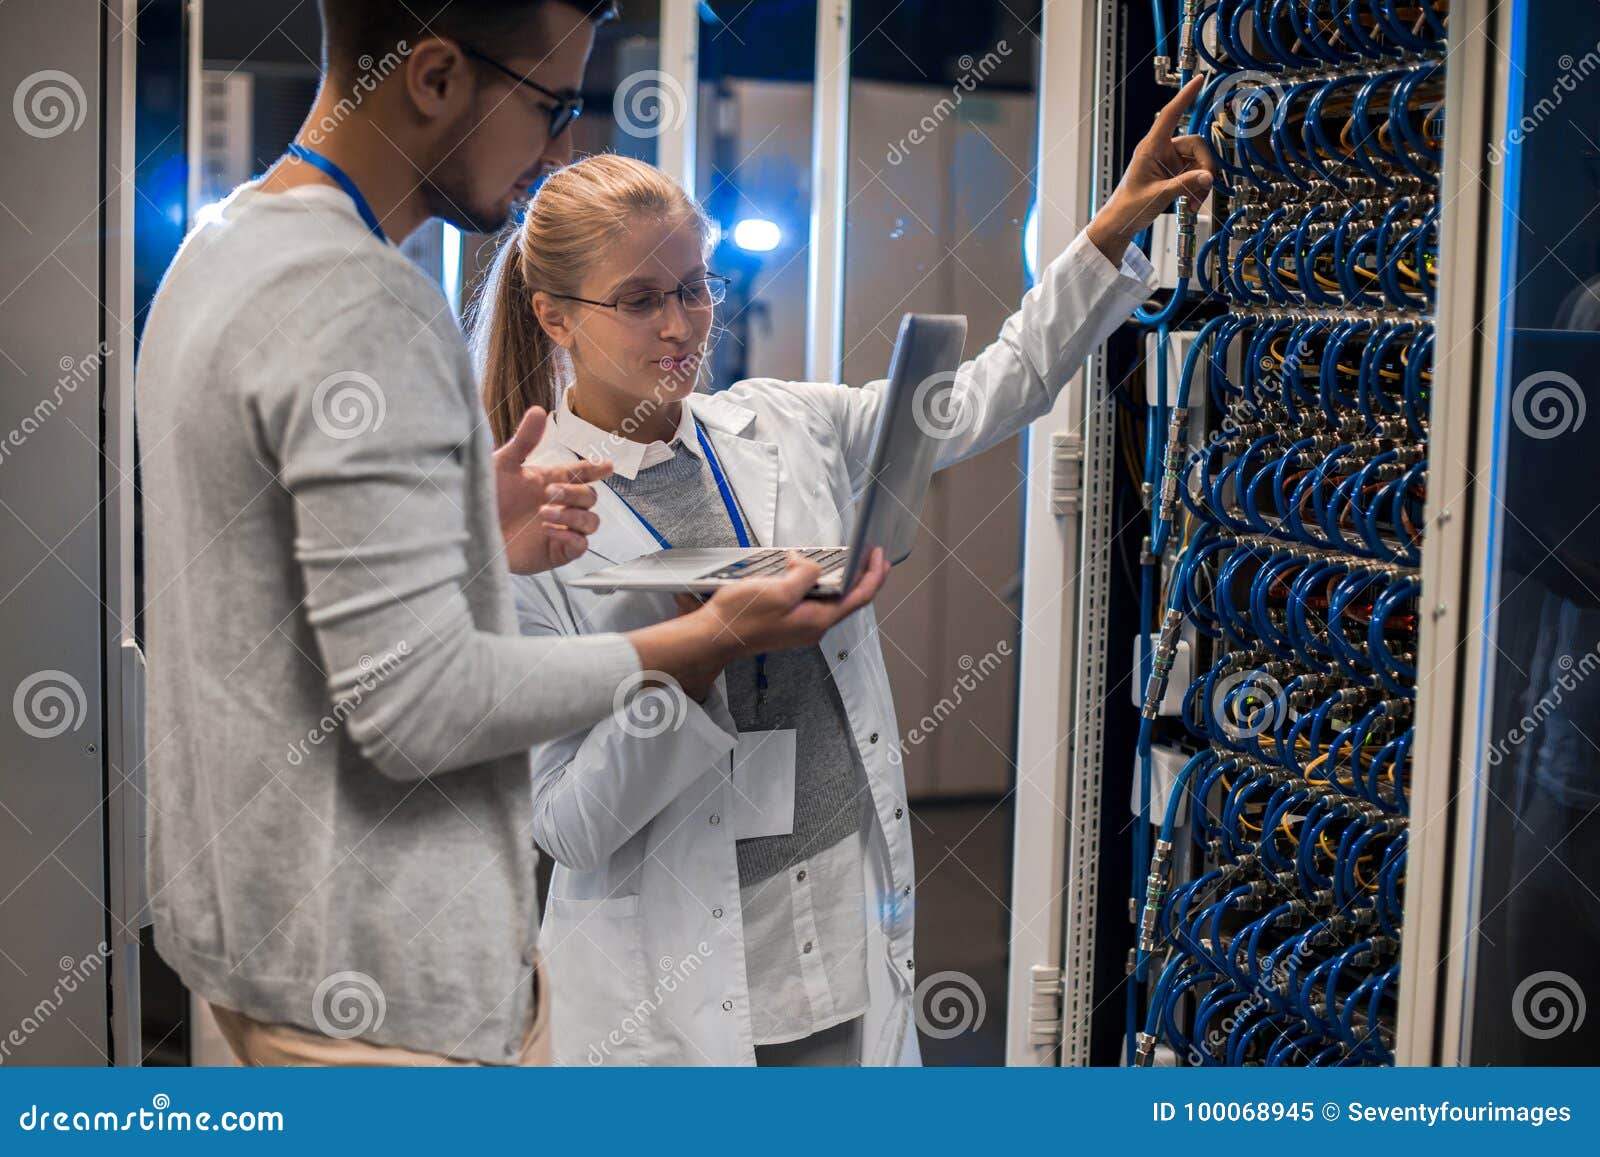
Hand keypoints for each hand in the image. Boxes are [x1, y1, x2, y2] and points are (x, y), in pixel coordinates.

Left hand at [493, 406, 612, 573]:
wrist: (468, 532)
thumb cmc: (483, 498)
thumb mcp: (502, 465)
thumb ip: (524, 440)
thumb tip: (538, 410)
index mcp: (550, 481)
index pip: (583, 474)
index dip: (597, 469)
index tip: (607, 466)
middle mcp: (560, 505)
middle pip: (590, 497)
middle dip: (575, 493)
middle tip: (549, 492)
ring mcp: (561, 529)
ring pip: (591, 522)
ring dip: (574, 515)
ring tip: (544, 514)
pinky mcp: (556, 552)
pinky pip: (580, 545)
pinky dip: (570, 537)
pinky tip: (547, 530)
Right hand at [626, 549, 891, 699]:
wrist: (714, 636)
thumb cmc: (743, 616)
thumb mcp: (779, 590)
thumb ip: (804, 575)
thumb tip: (811, 566)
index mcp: (818, 620)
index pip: (859, 597)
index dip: (874, 574)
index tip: (878, 552)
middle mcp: (814, 628)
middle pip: (848, 599)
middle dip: (859, 575)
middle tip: (865, 552)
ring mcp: (800, 628)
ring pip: (828, 600)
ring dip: (834, 578)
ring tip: (836, 558)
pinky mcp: (787, 624)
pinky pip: (810, 602)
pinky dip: (814, 584)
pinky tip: (802, 571)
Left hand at [1087, 75, 1219, 262]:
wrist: (1121, 223)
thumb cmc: (1129, 207)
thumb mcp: (1158, 196)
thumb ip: (1184, 185)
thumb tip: (1208, 177)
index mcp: (1151, 147)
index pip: (1170, 115)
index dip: (1184, 97)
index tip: (1197, 81)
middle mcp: (1162, 150)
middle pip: (1197, 145)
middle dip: (1205, 167)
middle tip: (1204, 187)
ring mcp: (1169, 162)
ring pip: (1199, 162)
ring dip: (1202, 183)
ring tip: (1194, 204)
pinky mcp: (1175, 173)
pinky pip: (1195, 174)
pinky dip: (1197, 188)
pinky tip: (1191, 204)